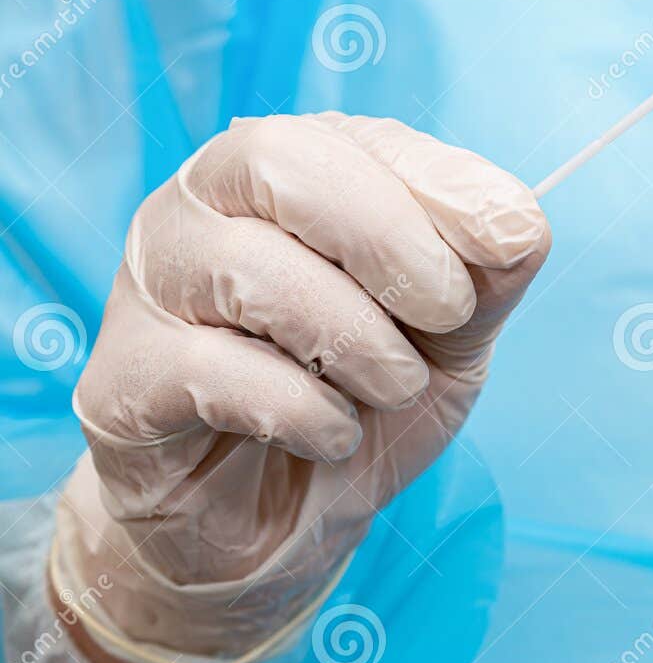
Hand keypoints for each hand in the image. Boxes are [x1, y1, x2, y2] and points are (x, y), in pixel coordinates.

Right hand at [53, 114, 549, 662]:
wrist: (281, 525)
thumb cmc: (362, 397)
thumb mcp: (451, 335)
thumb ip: (488, 275)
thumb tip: (522, 224)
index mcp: (289, 172)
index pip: (355, 137)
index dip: (442, 185)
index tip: (510, 243)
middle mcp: (205, 206)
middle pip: (279, 162)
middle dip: (388, 238)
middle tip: (447, 314)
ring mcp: (152, 287)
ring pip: (246, 268)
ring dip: (355, 339)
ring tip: (393, 386)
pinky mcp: (120, 379)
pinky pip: (210, 371)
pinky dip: (303, 409)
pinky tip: (332, 434)